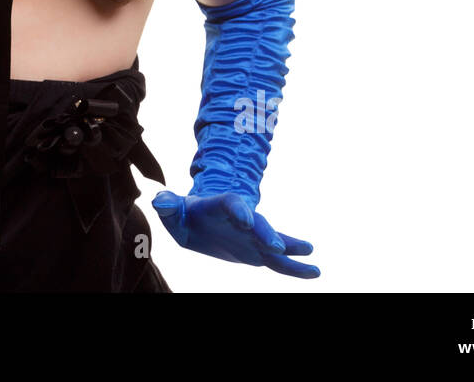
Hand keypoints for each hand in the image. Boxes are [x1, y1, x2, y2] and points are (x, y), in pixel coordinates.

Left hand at [151, 190, 319, 277]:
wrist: (200, 220)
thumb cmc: (185, 215)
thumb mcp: (174, 211)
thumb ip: (169, 206)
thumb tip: (160, 201)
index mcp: (221, 205)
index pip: (232, 204)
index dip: (239, 210)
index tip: (245, 220)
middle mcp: (242, 219)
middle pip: (257, 223)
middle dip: (266, 232)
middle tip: (276, 245)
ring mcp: (253, 236)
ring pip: (273, 242)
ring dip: (289, 247)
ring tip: (309, 251)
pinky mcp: (258, 252)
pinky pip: (279, 261)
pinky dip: (295, 267)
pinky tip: (314, 272)